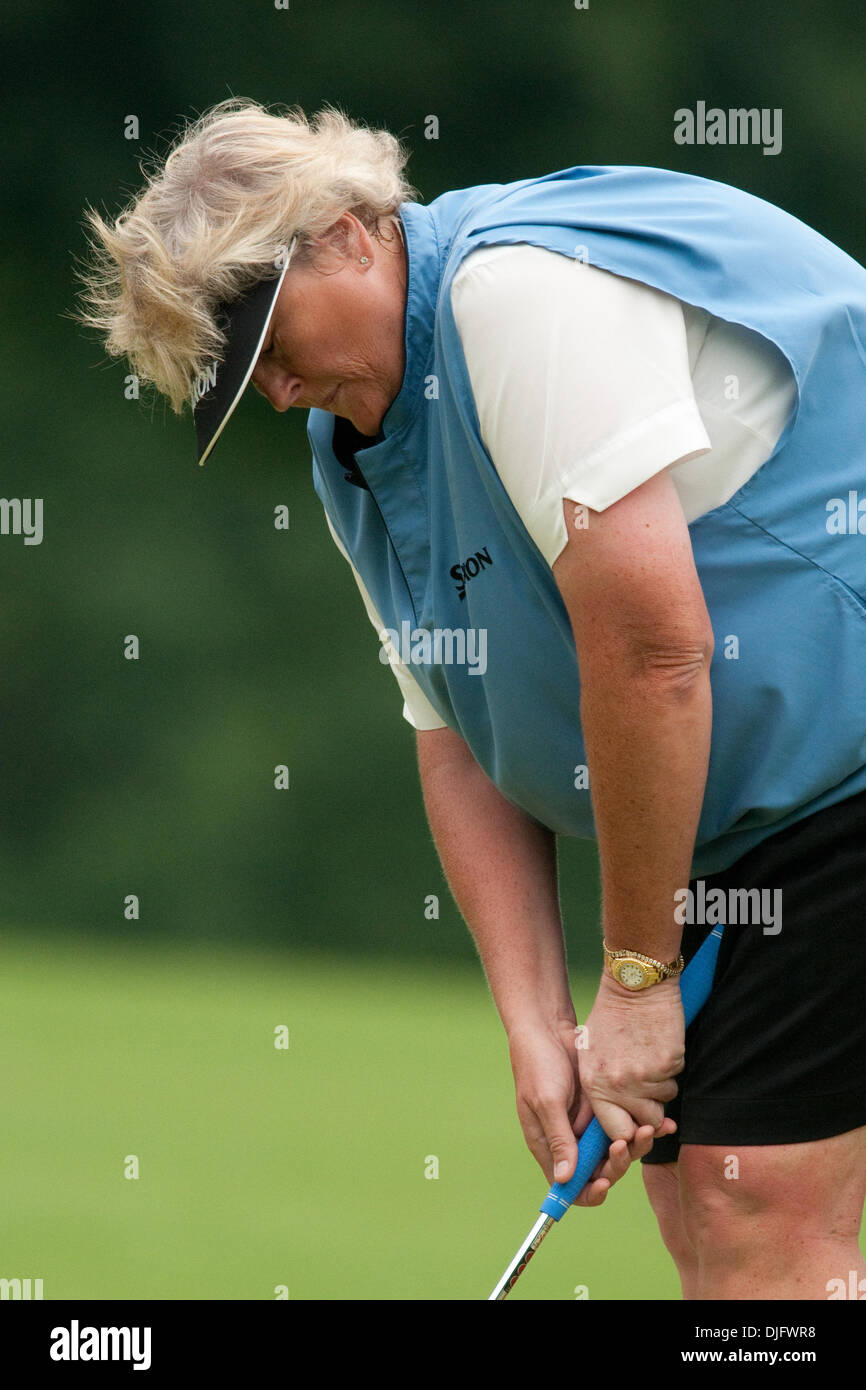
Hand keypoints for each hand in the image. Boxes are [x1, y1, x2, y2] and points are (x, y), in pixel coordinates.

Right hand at [507, 1017, 673, 1206]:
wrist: (549, 1028)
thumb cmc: (538, 1064)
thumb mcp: (546, 1102)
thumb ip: (558, 1139)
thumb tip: (565, 1179)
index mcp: (549, 1146)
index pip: (570, 1186)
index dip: (589, 1191)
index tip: (605, 1182)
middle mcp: (571, 1141)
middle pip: (600, 1170)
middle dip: (618, 1164)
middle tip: (627, 1143)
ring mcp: (589, 1125)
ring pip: (619, 1149)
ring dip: (636, 1145)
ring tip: (650, 1128)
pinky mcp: (605, 1108)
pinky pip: (627, 1125)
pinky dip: (644, 1127)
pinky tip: (661, 1122)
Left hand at [577, 972, 684, 1144]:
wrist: (634, 985)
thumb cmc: (611, 1016)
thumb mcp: (592, 1054)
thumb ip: (601, 1089)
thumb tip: (617, 1121)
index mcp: (594, 1084)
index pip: (616, 1133)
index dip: (630, 1130)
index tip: (635, 1121)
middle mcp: (618, 1086)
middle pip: (647, 1122)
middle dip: (651, 1109)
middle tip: (645, 1084)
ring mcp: (644, 1076)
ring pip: (665, 1101)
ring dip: (661, 1086)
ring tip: (648, 1057)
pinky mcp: (668, 1064)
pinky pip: (675, 1079)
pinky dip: (671, 1068)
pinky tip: (658, 1046)